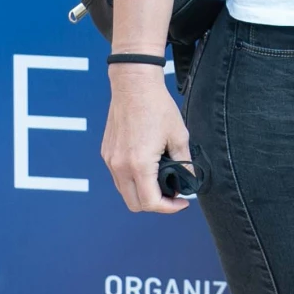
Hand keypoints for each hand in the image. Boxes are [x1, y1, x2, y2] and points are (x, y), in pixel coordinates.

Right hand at [101, 67, 192, 213]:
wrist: (133, 85)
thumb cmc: (158, 107)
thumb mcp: (179, 136)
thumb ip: (184, 163)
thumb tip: (187, 182)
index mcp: (139, 164)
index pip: (151, 202)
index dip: (169, 208)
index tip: (182, 202)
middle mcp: (120, 166)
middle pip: (135, 204)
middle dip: (156, 205)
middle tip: (173, 195)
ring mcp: (110, 160)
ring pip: (125, 192)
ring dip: (143, 193)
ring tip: (162, 181)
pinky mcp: (107, 153)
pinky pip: (119, 177)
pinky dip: (133, 181)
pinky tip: (148, 169)